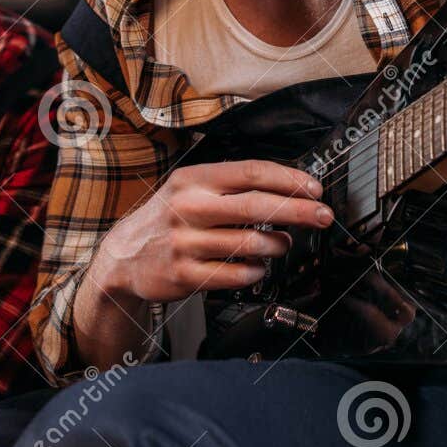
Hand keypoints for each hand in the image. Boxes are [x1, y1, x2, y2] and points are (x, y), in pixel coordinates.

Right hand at [89, 160, 333, 302]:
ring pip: (250, 244)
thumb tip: (288, 187)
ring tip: (283, 244)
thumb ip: (232, 187)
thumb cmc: (169, 218)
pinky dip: (255, 271)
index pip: (251, 172)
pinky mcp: (184, 275)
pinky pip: (235, 275)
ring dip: (277, 245)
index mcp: (194, 179)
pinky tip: (258, 267)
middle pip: (256, 206)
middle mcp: (188, 207)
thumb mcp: (190, 189)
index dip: (288, 179)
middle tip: (323, 216)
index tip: (315, 188)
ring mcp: (185, 242)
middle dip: (298, 211)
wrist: (123, 255)